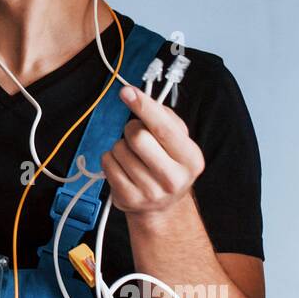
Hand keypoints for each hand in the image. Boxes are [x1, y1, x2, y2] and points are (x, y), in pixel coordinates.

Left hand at [100, 84, 205, 215]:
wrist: (162, 206)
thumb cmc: (168, 164)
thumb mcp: (178, 140)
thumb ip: (164, 117)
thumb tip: (138, 97)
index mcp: (191, 159)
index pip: (163, 128)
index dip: (143, 107)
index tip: (127, 92)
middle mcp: (173, 178)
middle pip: (138, 137)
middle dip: (131, 128)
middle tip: (135, 134)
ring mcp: (150, 192)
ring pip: (119, 150)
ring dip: (120, 145)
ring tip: (132, 155)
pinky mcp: (128, 199)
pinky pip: (107, 164)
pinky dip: (110, 159)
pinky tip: (122, 166)